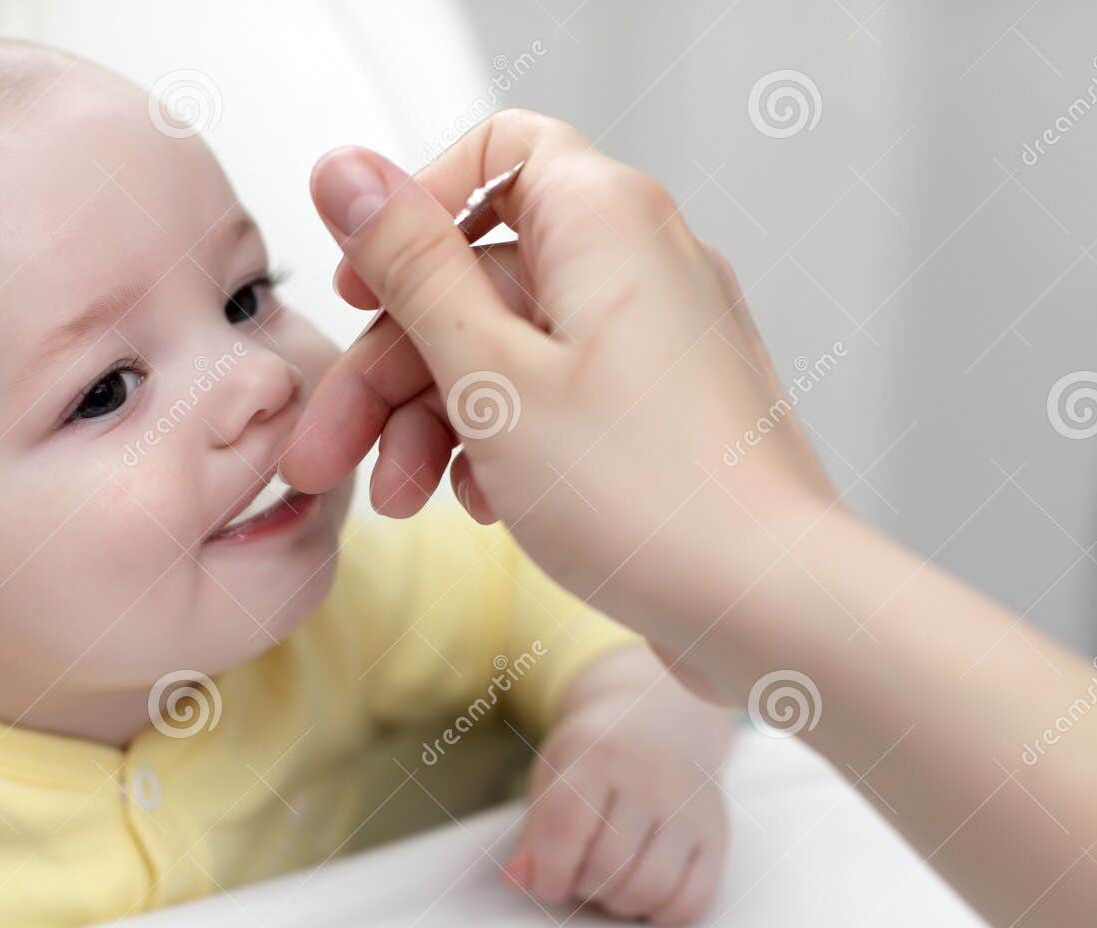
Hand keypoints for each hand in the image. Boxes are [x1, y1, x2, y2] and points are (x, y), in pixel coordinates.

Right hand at [280, 110, 834, 698]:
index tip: (358, 293)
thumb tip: (343, 167)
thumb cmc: (643, 494)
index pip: (494, 154)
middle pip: (479, 278)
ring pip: (510, 347)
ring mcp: (657, 337)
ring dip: (435, 421)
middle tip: (327, 454)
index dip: (411, 215)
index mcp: (603, 220)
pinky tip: (479, 509)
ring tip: (402, 504)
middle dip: (391, 368)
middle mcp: (640, 261)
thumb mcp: (490, 374)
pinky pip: (558, 395)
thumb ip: (410, 265)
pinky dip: (503, 442)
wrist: (769, 605)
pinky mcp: (662, 406)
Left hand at [503, 647, 731, 924]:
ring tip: (607, 882)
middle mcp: (651, 779)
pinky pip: (691, 902)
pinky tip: (642, 893)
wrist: (662, 718)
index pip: (566, 824)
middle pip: (607, 865)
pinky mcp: (717, 837)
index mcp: (599, 755)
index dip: (548, 869)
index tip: (547, 881)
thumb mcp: (555, 771)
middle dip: (582, 887)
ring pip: (649, 888)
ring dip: (617, 903)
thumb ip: (536, 830)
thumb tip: (517, 882)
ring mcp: (690, 809)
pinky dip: (659, 913)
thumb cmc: (596, 753)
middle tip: (578, 875)